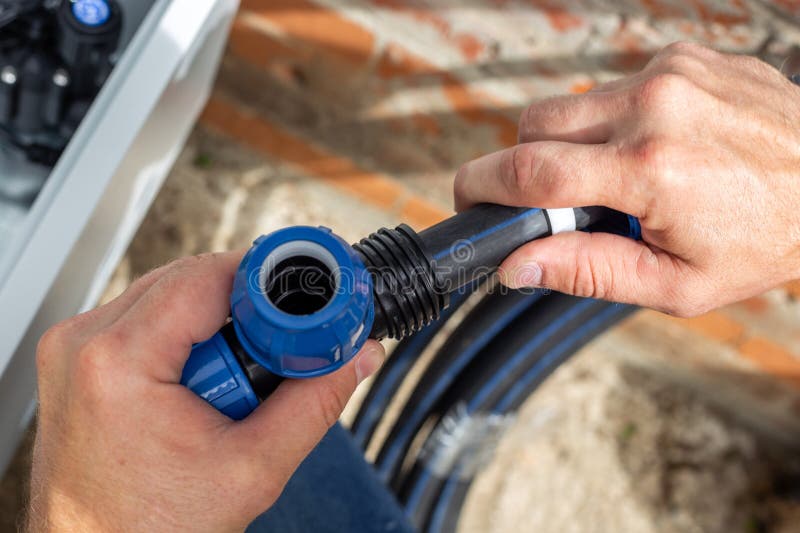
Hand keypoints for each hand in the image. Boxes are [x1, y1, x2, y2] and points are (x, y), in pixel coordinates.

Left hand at [28, 252, 384, 531]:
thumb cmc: (151, 528)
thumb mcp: (253, 467)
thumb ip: (315, 402)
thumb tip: (357, 356)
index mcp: (118, 361)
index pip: (207, 276)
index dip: (265, 276)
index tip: (305, 290)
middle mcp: (83, 343)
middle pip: (187, 280)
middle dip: (243, 305)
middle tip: (280, 345)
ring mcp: (73, 349)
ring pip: (167, 294)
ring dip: (214, 321)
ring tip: (237, 376)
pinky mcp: (76, 359)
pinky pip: (143, 318)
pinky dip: (184, 335)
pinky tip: (204, 378)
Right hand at [454, 42, 799, 315]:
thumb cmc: (765, 238)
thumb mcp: (677, 284)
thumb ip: (589, 271)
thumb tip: (517, 266)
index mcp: (649, 170)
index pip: (531, 170)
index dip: (482, 183)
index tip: (467, 197)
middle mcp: (655, 107)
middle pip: (537, 124)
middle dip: (529, 164)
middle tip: (565, 203)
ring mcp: (670, 72)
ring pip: (572, 104)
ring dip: (576, 142)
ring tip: (623, 177)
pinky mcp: (682, 56)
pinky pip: (614, 87)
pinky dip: (615, 120)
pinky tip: (655, 145)